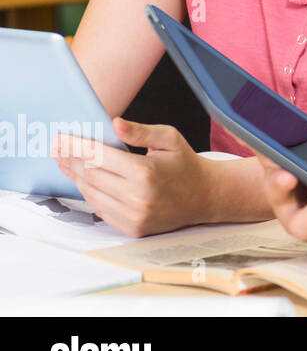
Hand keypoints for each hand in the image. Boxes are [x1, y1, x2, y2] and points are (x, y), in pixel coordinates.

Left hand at [53, 118, 213, 236]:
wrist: (204, 196)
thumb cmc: (185, 164)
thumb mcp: (169, 138)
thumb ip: (140, 131)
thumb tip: (115, 123)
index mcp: (145, 172)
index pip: (99, 157)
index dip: (77, 147)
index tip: (62, 139)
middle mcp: (137, 197)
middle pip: (91, 176)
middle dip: (71, 161)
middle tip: (58, 150)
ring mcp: (134, 215)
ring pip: (92, 194)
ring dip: (77, 178)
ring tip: (67, 165)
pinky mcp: (132, 228)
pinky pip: (101, 210)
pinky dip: (90, 195)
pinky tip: (85, 182)